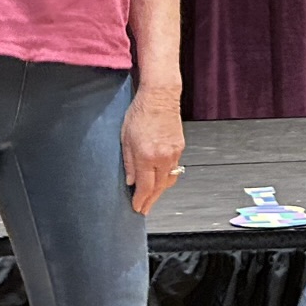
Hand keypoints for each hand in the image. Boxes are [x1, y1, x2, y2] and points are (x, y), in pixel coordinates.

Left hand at [122, 85, 185, 214]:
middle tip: (144, 209)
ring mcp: (174, 153)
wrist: (160, 97)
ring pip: (168, 179)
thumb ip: (128, 162)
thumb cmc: (140, 112)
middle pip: (159, 187)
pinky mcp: (180, 147)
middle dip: (151, 200)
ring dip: (160, 191)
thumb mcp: (125, 138)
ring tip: (151, 198)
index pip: (145, 186)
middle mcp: (163, 157)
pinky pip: (174, 168)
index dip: (141, 200)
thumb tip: (130, 180)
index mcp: (146, 155)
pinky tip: (159, 179)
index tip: (137, 208)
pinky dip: (166, 177)